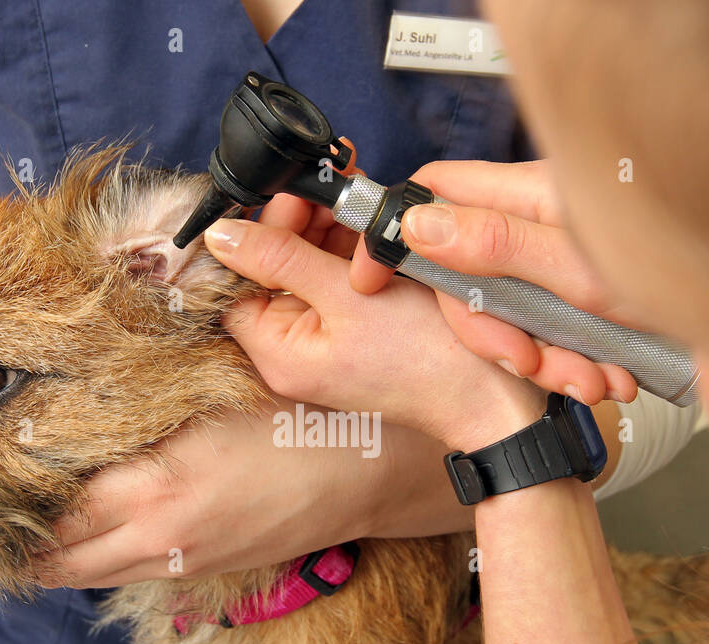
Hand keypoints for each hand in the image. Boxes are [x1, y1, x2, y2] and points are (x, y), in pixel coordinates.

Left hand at [32, 394, 474, 588]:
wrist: (370, 472)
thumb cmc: (299, 419)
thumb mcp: (213, 391)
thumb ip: (140, 392)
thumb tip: (73, 377)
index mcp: (154, 489)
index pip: (49, 510)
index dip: (1, 498)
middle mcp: (158, 539)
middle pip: (54, 561)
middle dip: (11, 541)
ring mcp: (180, 563)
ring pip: (86, 576)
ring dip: (48, 556)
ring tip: (14, 523)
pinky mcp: (201, 572)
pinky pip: (124, 573)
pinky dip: (91, 558)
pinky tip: (82, 528)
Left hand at [205, 196, 548, 449]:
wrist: (489, 391)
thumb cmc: (424, 355)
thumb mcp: (346, 296)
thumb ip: (280, 259)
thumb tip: (219, 234)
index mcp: (278, 352)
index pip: (237, 283)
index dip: (253, 236)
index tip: (286, 197)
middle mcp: (295, 346)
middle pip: (272, 270)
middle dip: (294, 223)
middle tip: (322, 187)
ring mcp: (328, 333)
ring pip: (308, 264)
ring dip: (326, 226)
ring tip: (351, 190)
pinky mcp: (358, 321)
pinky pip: (340, 274)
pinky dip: (351, 244)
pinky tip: (368, 214)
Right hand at [350, 160, 638, 404]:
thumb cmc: (700, 290)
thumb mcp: (583, 269)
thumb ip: (498, 244)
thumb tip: (422, 223)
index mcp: (542, 195)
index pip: (441, 193)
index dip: (399, 233)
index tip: (372, 279)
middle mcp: (550, 226)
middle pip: (468, 270)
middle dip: (491, 330)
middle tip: (525, 362)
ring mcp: (567, 267)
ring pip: (510, 314)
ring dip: (542, 359)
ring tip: (593, 379)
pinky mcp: (588, 308)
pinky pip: (550, 337)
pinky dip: (572, 366)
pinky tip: (612, 377)